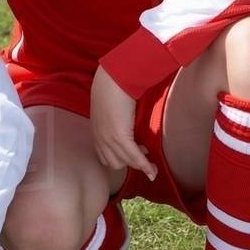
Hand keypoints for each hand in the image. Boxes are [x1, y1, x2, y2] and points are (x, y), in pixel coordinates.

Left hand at [90, 66, 156, 180]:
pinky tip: (153, 169)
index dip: (119, 159)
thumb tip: (124, 124)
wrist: (113, 80)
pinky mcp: (120, 137)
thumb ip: (112, 120)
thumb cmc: (111, 89)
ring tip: (150, 161)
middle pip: (114, 163)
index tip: (132, 155)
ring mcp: (108, 139)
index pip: (104, 156)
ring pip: (125, 162)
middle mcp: (100, 138)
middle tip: (144, 153)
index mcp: (96, 132)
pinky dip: (144, 165)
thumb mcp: (107, 109)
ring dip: (139, 165)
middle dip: (129, 163)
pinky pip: (134, 157)